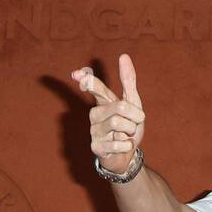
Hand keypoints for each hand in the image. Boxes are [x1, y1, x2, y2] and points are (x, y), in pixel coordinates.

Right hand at [71, 53, 145, 174]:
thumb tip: (123, 56)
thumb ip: (128, 81)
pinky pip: (117, 142)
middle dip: (134, 116)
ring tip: (126, 135)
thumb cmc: (129, 127)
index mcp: (103, 101)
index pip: (95, 88)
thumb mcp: (133, 104)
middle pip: (119, 107)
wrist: (127, 155)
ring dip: (130, 131)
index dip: (88, 81)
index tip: (76, 74)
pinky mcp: (96, 147)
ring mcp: (94, 130)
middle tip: (134, 124)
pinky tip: (122, 146)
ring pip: (118, 124)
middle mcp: (95, 114)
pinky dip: (126, 145)